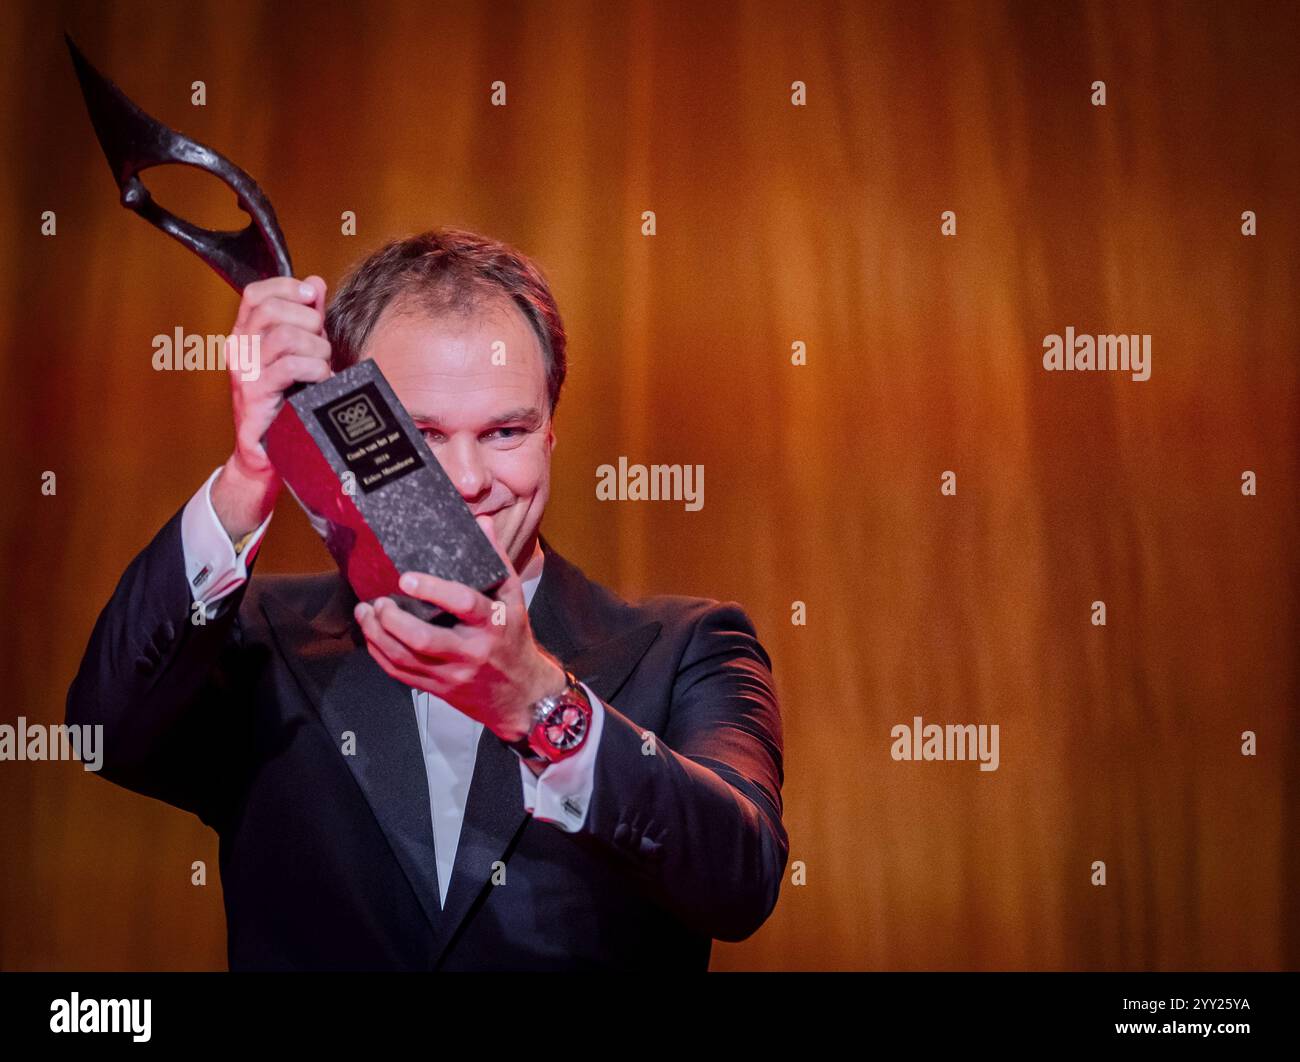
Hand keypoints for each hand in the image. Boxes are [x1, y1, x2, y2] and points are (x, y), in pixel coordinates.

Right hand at [211, 275, 331, 540]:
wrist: (269, 451)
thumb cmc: (286, 401)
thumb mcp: (299, 352)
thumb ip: (306, 318)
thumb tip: (315, 283)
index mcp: (245, 334)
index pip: (257, 293)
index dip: (286, 288)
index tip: (313, 298)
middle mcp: (238, 349)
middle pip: (273, 310)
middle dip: (310, 322)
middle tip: (322, 346)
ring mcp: (244, 373)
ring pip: (286, 337)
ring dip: (317, 350)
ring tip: (323, 368)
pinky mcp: (254, 396)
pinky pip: (291, 367)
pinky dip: (315, 370)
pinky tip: (322, 381)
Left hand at [354, 515, 566, 740]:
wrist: (520, 694)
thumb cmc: (513, 639)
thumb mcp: (513, 599)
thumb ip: (497, 560)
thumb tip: (480, 522)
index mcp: (494, 624)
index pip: (464, 603)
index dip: (434, 590)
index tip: (406, 578)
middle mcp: (472, 651)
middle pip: (424, 639)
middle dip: (393, 619)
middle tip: (379, 601)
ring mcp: (452, 674)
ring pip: (405, 659)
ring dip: (378, 635)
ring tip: (366, 612)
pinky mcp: (437, 689)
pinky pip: (400, 674)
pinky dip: (380, 654)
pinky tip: (372, 635)